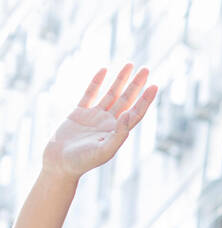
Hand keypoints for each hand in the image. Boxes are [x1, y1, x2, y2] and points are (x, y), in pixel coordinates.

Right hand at [43, 65, 156, 179]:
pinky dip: (97, 81)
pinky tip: (104, 70)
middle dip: (137, 84)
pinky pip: (90, 93)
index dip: (146, 99)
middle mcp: (109, 122)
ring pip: (111, 93)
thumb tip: (129, 114)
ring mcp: (95, 116)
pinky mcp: (80, 112)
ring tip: (130, 64)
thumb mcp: (104, 150)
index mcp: (118, 132)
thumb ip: (119, 134)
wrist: (59, 163)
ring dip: (120, 79)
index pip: (136, 112)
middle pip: (127, 99)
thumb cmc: (83, 161)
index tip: (154, 85)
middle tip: (146, 69)